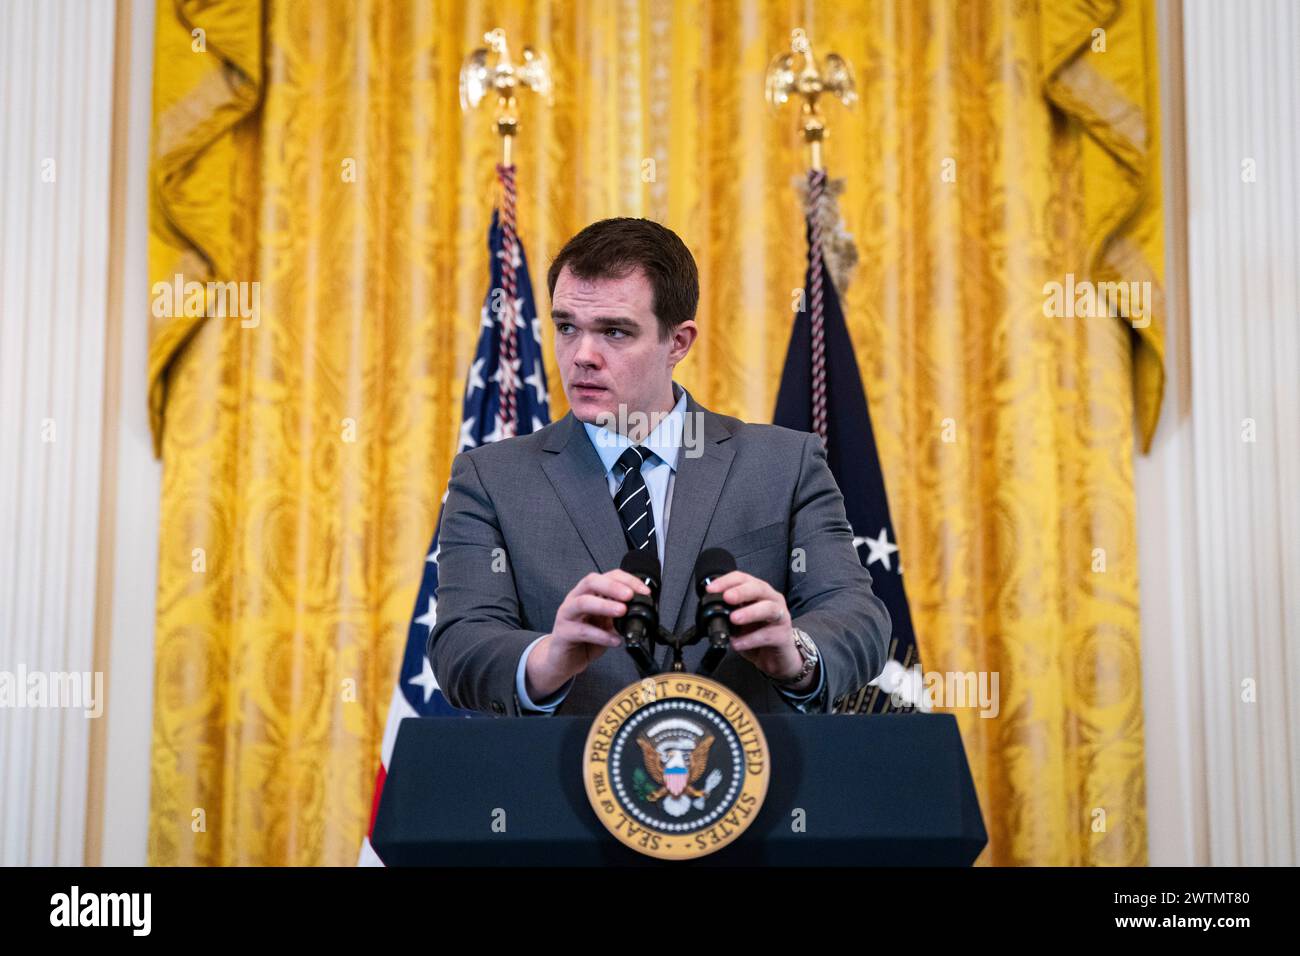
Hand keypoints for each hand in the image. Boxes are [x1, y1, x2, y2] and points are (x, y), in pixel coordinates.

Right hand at [525, 570, 651, 699]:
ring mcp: (567, 614)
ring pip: (582, 603)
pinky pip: (582, 631)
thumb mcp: (606, 622)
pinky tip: (614, 640)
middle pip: (591, 582)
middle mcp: (576, 598)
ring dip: (604, 606)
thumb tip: (641, 609)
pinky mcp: (563, 633)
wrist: (563, 659)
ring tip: (622, 612)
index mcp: (589, 592)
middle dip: (612, 586)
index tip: (643, 591)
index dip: (627, 580)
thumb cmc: (584, 637)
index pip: (608, 576)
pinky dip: (601, 635)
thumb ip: (619, 613)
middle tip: (629, 596)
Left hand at [705, 571, 809, 688]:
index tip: (711, 589)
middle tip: (727, 597)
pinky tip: (738, 643)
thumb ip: (728, 611)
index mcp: (758, 592)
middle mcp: (771, 600)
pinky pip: (767, 635)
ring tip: (734, 619)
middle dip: (741, 592)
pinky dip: (750, 639)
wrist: (775, 657)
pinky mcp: (783, 635)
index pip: (743, 579)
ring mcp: (780, 616)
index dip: (726, 581)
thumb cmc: (758, 634)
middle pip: (758, 588)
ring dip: (750, 612)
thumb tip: (709, 608)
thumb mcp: (739, 620)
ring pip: (768, 608)